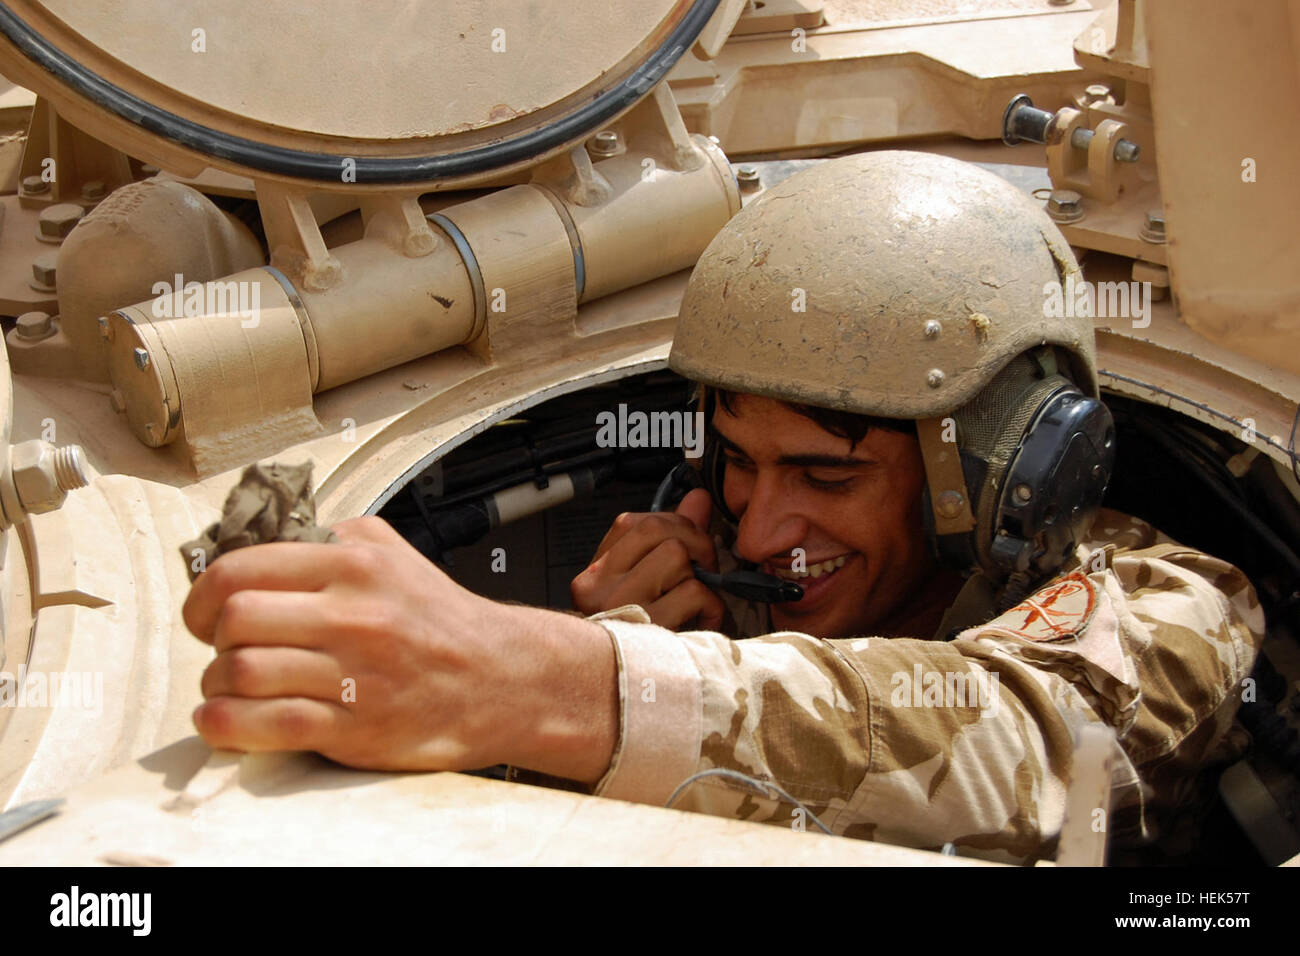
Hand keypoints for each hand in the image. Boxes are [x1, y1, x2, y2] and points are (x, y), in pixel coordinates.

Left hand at [182, 516, 617, 781]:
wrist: (501, 678)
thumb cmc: (438, 618)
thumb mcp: (391, 551)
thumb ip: (325, 538)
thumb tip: (249, 542)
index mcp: (356, 563)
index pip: (240, 568)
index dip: (202, 594)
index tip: (204, 614)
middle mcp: (355, 614)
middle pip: (235, 620)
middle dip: (215, 640)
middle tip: (226, 650)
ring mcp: (356, 674)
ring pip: (243, 673)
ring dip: (219, 685)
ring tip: (233, 688)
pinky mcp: (358, 728)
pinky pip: (267, 726)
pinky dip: (227, 725)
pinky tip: (225, 721)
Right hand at [570, 488, 724, 630]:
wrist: (623, 698)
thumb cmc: (640, 642)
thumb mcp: (647, 587)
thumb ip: (671, 536)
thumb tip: (697, 498)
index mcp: (595, 575)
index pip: (634, 523)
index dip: (673, 524)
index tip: (688, 541)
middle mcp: (599, 588)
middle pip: (660, 533)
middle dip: (694, 544)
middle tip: (703, 567)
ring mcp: (622, 609)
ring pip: (679, 558)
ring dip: (701, 581)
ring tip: (697, 604)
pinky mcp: (650, 631)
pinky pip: (696, 592)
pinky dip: (712, 606)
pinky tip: (701, 623)